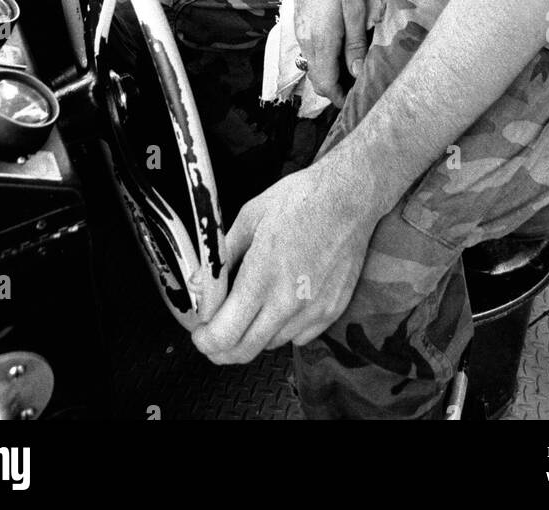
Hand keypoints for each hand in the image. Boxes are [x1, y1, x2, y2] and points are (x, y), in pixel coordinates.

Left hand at [190, 164, 373, 363]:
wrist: (349, 197)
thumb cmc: (300, 199)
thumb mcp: (250, 216)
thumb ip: (223, 256)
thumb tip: (199, 284)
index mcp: (262, 276)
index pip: (224, 334)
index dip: (204, 340)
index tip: (199, 331)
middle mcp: (288, 301)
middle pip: (244, 351)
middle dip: (221, 349)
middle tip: (213, 333)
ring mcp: (313, 310)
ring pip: (271, 345)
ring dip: (253, 335)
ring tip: (249, 309)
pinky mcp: (332, 311)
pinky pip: (298, 336)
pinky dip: (283, 329)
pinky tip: (280, 303)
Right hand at [292, 0, 368, 106]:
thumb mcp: (355, 10)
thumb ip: (355, 44)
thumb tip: (356, 73)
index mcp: (320, 40)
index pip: (324, 82)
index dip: (338, 97)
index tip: (352, 102)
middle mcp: (305, 39)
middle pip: (316, 77)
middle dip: (334, 88)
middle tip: (357, 88)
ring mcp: (300, 30)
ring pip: (312, 64)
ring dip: (329, 73)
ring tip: (352, 70)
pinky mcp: (300, 21)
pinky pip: (310, 50)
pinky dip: (323, 58)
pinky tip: (340, 49)